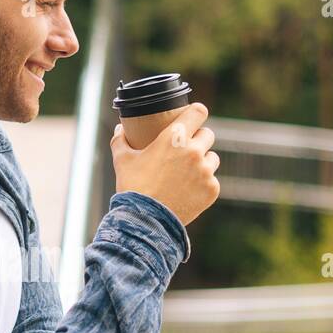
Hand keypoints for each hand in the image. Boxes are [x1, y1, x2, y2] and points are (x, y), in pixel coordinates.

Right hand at [111, 102, 219, 226]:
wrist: (145, 221)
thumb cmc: (133, 187)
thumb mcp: (122, 160)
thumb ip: (120, 141)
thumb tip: (120, 130)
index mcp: (174, 137)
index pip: (198, 112)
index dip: (197, 113)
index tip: (193, 118)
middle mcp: (194, 151)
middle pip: (208, 135)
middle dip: (199, 140)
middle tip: (186, 151)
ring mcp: (205, 171)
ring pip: (212, 158)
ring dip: (204, 162)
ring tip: (187, 174)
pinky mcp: (212, 189)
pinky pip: (212, 181)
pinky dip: (203, 185)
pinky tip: (188, 191)